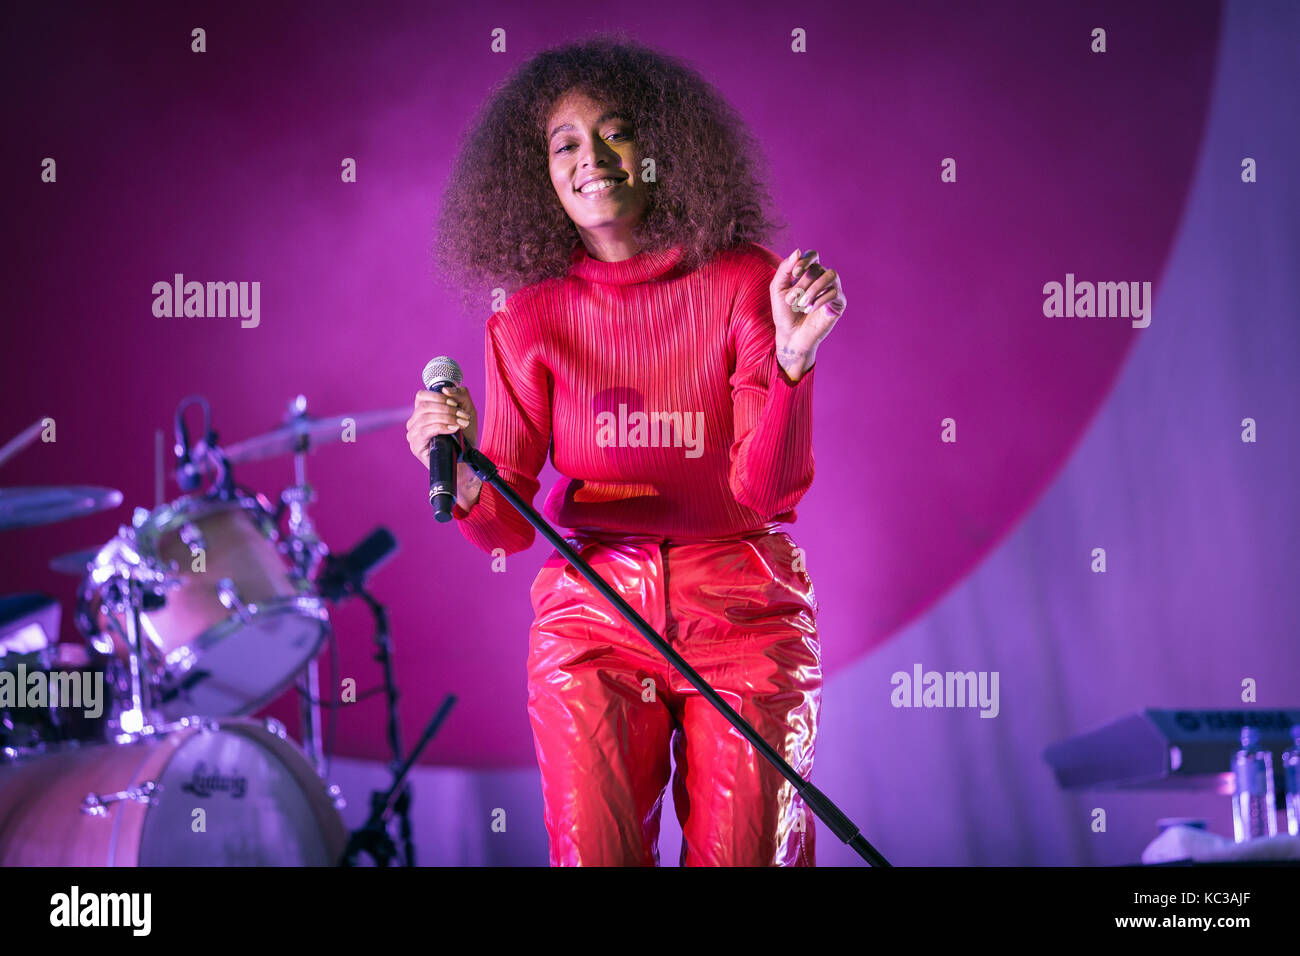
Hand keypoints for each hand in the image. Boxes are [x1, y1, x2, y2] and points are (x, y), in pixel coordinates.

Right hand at [406, 385, 482, 509]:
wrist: (467, 460)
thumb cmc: (465, 435)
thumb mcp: (467, 410)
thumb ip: (460, 395)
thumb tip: (446, 390)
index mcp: (423, 412)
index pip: (421, 396)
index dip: (438, 397)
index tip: (455, 403)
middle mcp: (414, 422)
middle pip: (424, 407)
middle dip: (447, 409)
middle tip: (463, 416)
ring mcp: (413, 435)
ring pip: (425, 418)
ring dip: (447, 418)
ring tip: (462, 423)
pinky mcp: (416, 447)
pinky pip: (425, 431)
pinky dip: (441, 427)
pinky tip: (453, 429)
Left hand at [769, 248, 844, 377]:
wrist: (791, 336)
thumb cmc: (784, 313)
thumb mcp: (778, 289)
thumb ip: (785, 269)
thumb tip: (798, 251)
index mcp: (808, 273)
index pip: (812, 255)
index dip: (804, 261)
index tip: (793, 275)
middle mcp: (822, 278)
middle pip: (817, 268)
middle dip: (803, 283)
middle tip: (792, 300)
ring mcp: (832, 289)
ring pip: (830, 275)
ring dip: (814, 289)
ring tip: (802, 304)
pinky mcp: (839, 303)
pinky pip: (834, 292)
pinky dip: (820, 300)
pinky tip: (809, 310)